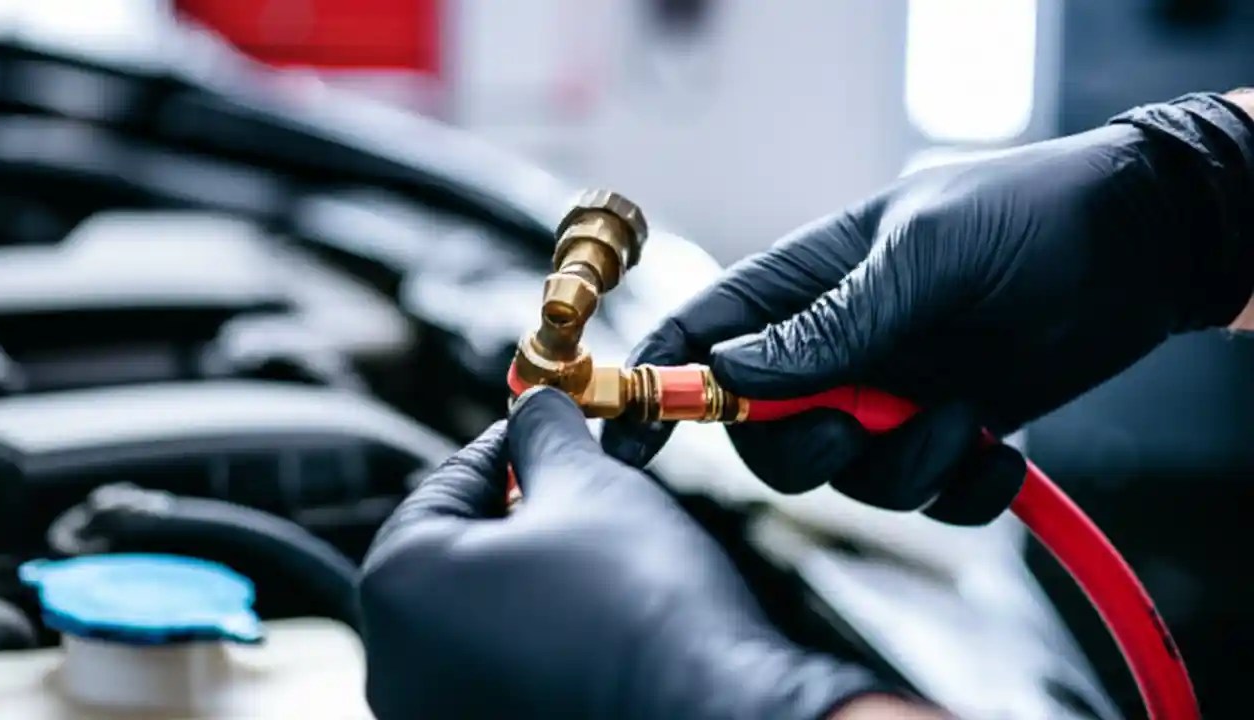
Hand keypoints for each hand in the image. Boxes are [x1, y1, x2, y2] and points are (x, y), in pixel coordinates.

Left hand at [359, 387, 928, 719]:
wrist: (712, 712)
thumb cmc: (643, 603)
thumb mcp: (587, 484)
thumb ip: (542, 432)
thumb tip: (533, 407)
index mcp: (399, 585)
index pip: (445, 483)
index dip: (508, 447)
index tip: (552, 431)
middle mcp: (394, 663)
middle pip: (452, 553)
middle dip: (513, 513)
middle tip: (576, 488)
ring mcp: (432, 714)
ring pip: (473, 616)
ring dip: (523, 576)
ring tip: (592, 556)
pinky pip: (496, 669)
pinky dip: (532, 638)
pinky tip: (591, 621)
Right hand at [603, 93, 1253, 525]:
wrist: (1137, 247)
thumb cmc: (1023, 218)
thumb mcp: (924, 254)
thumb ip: (832, 321)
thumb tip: (735, 374)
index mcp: (807, 284)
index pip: (704, 333)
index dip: (656, 383)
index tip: (626, 440)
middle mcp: (836, 348)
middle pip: (766, 435)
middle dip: (806, 450)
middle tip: (861, 425)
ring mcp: (889, 396)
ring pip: (849, 478)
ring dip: (905, 465)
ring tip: (966, 414)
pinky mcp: (946, 437)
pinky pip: (927, 502)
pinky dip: (963, 488)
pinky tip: (1001, 446)